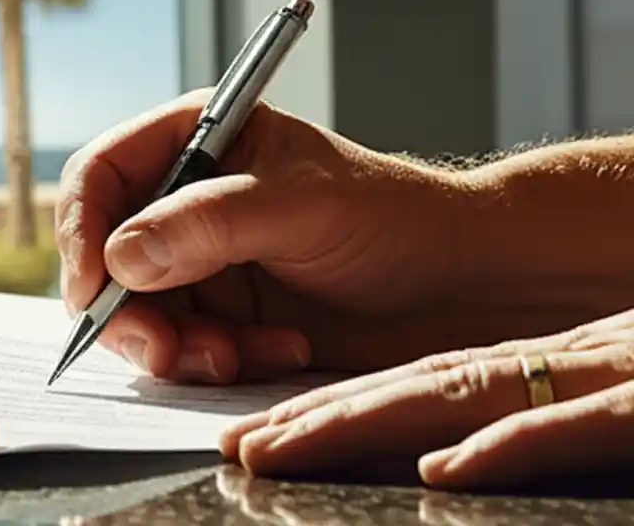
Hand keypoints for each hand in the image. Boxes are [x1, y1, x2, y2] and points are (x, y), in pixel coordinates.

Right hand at [56, 90, 605, 382]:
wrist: (462, 287)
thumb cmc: (394, 219)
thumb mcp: (300, 206)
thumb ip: (207, 224)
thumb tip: (119, 257)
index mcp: (196, 141)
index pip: (100, 176)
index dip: (82, 231)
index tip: (92, 289)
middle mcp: (186, 199)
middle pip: (104, 256)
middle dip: (129, 311)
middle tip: (164, 350)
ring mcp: (199, 261)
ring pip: (137, 313)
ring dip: (178, 345)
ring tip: (240, 353)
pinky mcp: (221, 316)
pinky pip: (180, 349)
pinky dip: (215, 361)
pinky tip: (277, 350)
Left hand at [221, 308, 633, 488]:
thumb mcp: (609, 388)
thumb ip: (537, 412)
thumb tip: (453, 450)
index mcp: (539, 363)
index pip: (416, 384)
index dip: (333, 409)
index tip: (260, 437)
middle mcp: (553, 364)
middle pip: (415, 388)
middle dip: (317, 419)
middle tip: (235, 446)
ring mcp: (601, 377)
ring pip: (462, 396)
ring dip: (364, 422)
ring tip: (281, 449)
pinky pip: (577, 425)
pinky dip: (504, 445)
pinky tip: (440, 469)